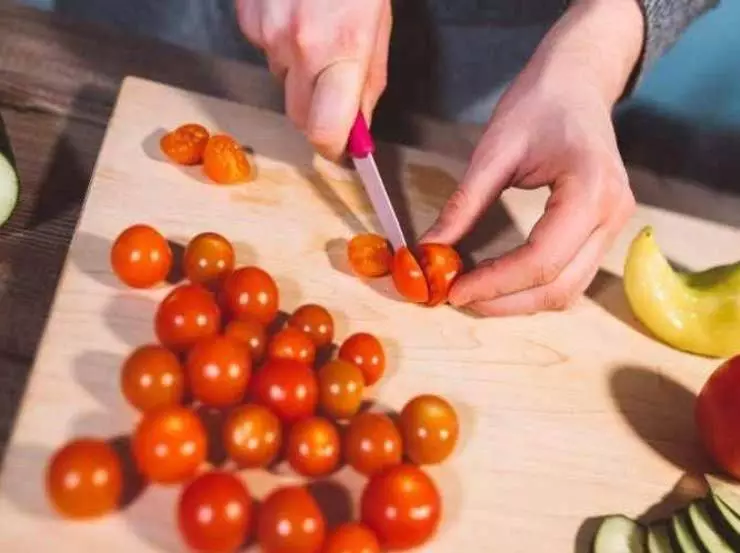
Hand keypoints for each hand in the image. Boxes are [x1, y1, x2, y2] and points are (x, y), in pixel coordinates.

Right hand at [235, 0, 391, 159]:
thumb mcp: (378, 24)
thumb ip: (369, 81)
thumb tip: (359, 126)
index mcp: (344, 48)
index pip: (325, 131)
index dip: (332, 147)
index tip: (340, 148)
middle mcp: (300, 46)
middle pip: (298, 116)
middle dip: (316, 113)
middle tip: (332, 88)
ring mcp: (268, 33)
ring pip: (281, 80)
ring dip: (297, 71)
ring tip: (315, 31)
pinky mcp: (248, 20)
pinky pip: (264, 50)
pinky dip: (279, 41)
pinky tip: (295, 13)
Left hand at [422, 0, 642, 316]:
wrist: (578, 82)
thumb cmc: (539, 103)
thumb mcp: (494, 149)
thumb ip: (464, 203)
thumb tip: (428, 248)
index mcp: (591, 189)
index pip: (541, 259)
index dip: (494, 283)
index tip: (452, 290)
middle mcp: (613, 215)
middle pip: (559, 287)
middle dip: (504, 302)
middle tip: (456, 296)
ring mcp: (615, 226)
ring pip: (568, 291)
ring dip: (519, 301)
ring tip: (473, 291)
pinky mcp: (604, 231)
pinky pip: (571, 276)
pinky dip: (534, 288)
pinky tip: (500, 280)